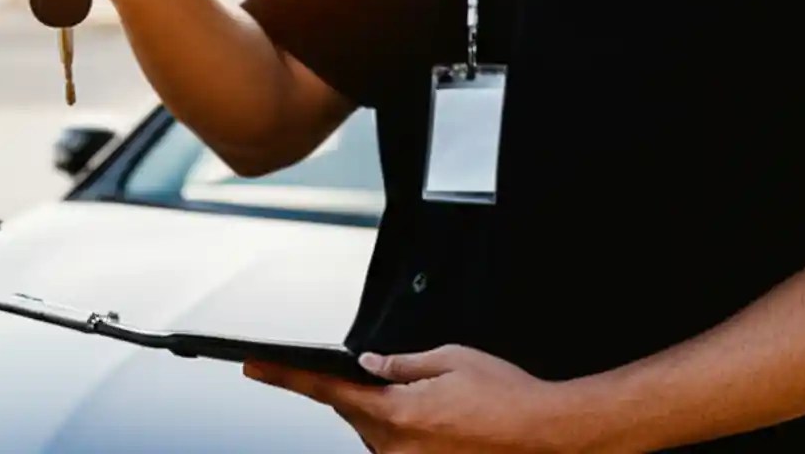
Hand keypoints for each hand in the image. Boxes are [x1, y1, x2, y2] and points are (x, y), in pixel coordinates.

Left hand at [244, 345, 597, 453]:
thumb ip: (402, 364)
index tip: (255, 366)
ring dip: (395, 419)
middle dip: (367, 397)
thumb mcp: (451, 360)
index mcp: (396, 413)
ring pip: (380, 437)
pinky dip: (413, 437)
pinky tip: (446, 428)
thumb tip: (372, 366)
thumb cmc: (508, 397)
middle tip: (412, 386)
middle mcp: (396, 448)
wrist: (549, 436)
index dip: (285, 378)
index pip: (326, 390)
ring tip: (446, 409)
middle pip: (356, 417)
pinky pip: (402, 451)